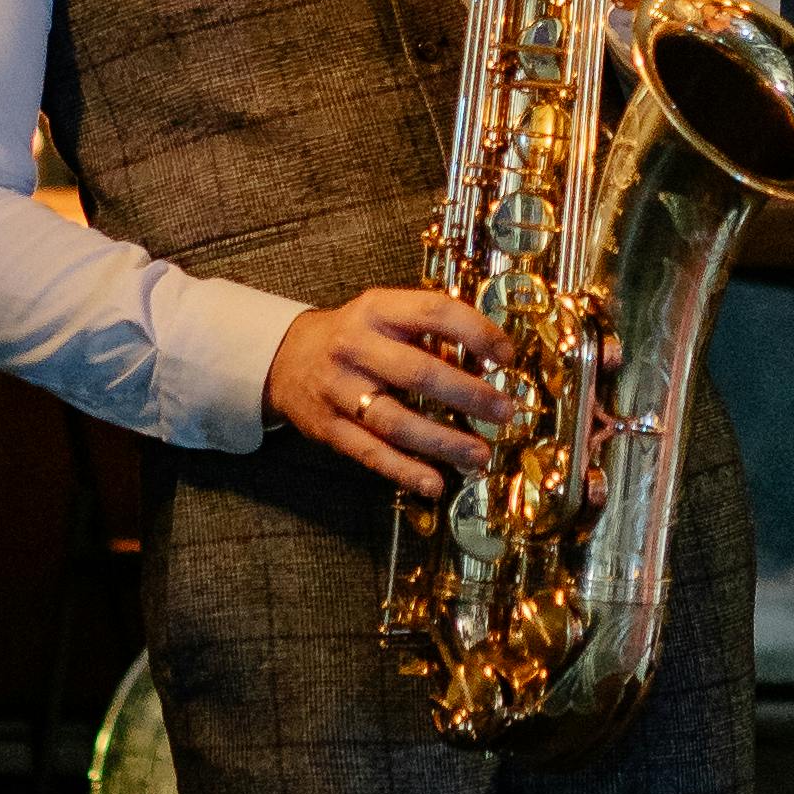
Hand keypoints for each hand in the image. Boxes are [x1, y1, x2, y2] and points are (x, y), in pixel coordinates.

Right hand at [267, 282, 517, 503]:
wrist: (286, 358)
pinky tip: (435, 484)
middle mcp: (355, 346)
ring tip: (480, 455)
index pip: (433, 313)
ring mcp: (338, 389)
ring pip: (396, 421)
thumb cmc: (355, 336)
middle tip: (504, 412)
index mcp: (377, 309)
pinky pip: (371, 453)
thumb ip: (429, 332)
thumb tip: (491, 361)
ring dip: (443, 442)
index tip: (507, 356)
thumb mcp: (385, 315)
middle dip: (468, 395)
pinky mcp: (328, 427)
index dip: (475, 332)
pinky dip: (405, 471)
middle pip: (418, 373)